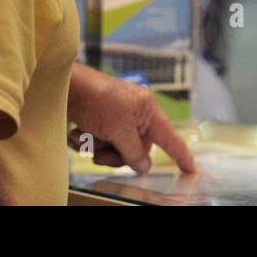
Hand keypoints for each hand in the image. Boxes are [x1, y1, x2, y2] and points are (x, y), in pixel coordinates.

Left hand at [67, 63, 196, 173]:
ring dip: (97, 147)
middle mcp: (135, 115)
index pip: (169, 138)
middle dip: (115, 154)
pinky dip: (87, 142)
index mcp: (147, 110)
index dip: (181, 155)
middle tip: (100, 148)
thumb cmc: (96, 99)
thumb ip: (134, 151)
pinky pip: (99, 144)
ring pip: (115, 151)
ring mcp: (116, 119)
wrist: (64, 87)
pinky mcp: (100, 123)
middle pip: (136, 151)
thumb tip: (144, 166)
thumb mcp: (118, 129)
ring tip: (85, 136)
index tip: (191, 169)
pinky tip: (77, 132)